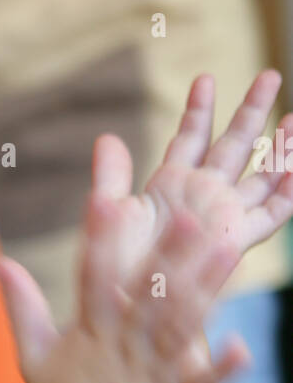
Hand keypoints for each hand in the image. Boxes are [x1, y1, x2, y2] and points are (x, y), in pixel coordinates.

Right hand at [0, 192, 249, 382]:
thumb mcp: (32, 354)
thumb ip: (21, 305)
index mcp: (90, 334)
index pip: (93, 278)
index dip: (100, 239)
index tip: (107, 201)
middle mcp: (123, 351)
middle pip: (147, 298)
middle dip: (168, 256)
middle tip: (191, 215)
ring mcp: (152, 379)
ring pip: (182, 329)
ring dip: (207, 291)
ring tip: (231, 252)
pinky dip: (224, 370)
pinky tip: (246, 346)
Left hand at [90, 70, 292, 281]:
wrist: (124, 306)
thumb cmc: (112, 268)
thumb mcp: (108, 212)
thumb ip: (111, 175)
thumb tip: (107, 137)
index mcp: (170, 187)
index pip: (190, 138)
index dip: (199, 110)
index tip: (205, 79)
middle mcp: (202, 198)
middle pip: (234, 147)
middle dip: (252, 112)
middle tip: (270, 75)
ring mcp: (222, 217)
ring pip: (260, 175)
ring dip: (280, 148)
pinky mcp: (236, 241)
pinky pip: (270, 215)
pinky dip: (287, 192)